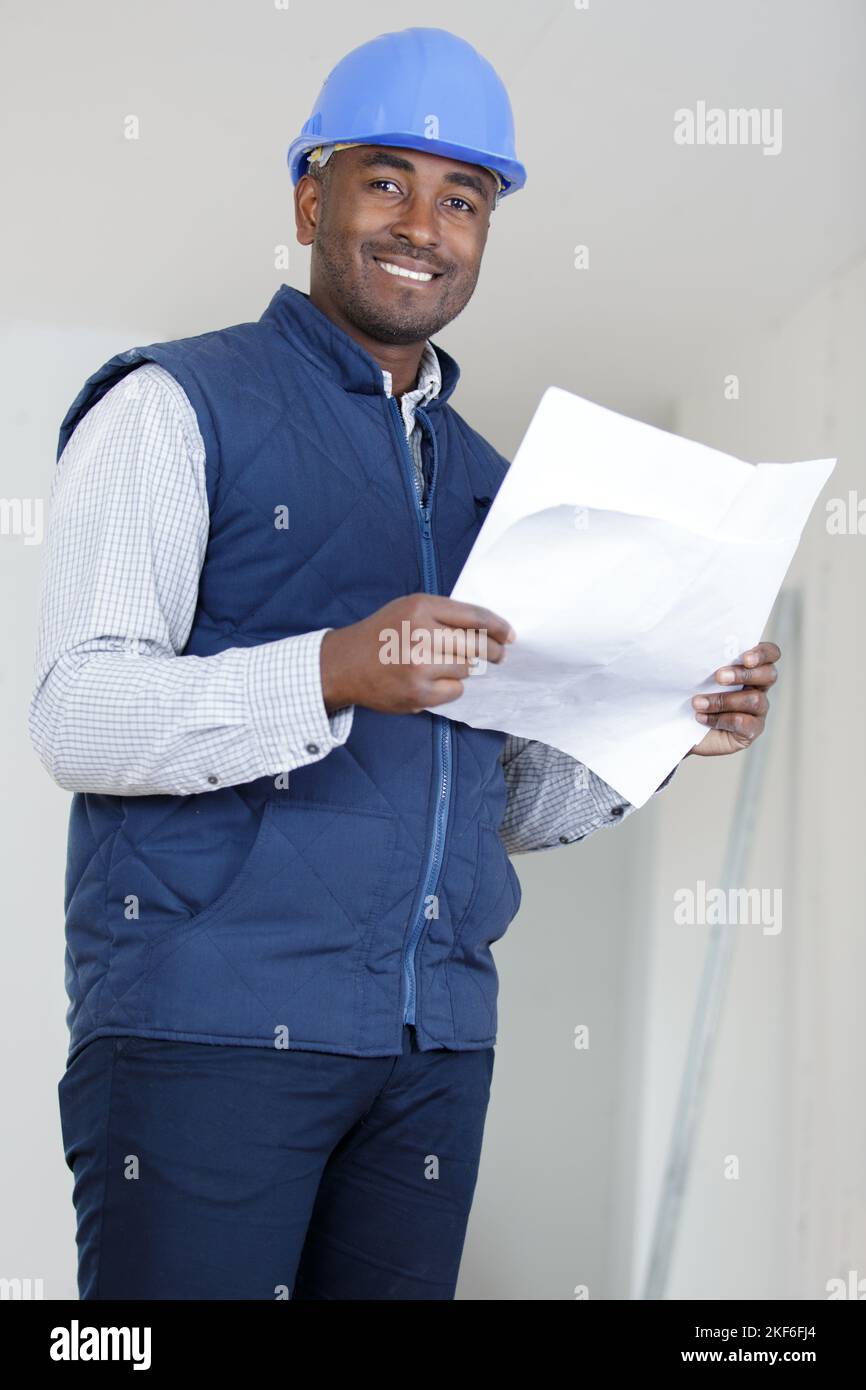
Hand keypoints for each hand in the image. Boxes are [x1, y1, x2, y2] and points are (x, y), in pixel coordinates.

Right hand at [320, 593, 514, 714]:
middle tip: (500, 655)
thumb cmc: (382, 634)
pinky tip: (434, 681)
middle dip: (494, 651)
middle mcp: (421, 635)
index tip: (510, 635)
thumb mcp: (409, 608)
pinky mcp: (418, 693)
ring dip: (464, 668)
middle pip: (477, 645)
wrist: (346, 665)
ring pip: (467, 668)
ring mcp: (419, 666)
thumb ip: (444, 614)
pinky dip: (451, 687)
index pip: (474, 616)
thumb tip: (489, 630)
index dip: (498, 626)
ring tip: (444, 664)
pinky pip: (456, 690)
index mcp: (421, 608)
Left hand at [688, 642, 779, 756]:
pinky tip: (701, 717)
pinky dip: (720, 719)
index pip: (770, 653)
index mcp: (750, 667)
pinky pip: (743, 723)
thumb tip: (691, 646)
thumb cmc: (688, 693)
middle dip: (743, 674)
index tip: (745, 658)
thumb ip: (701, 660)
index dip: (762, 653)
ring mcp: (758, 710)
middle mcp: (759, 687)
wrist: (680, 726)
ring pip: (754, 700)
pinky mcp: (751, 731)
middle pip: (769, 675)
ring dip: (723, 700)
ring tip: (698, 703)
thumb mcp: (693, 674)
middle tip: (719, 677)